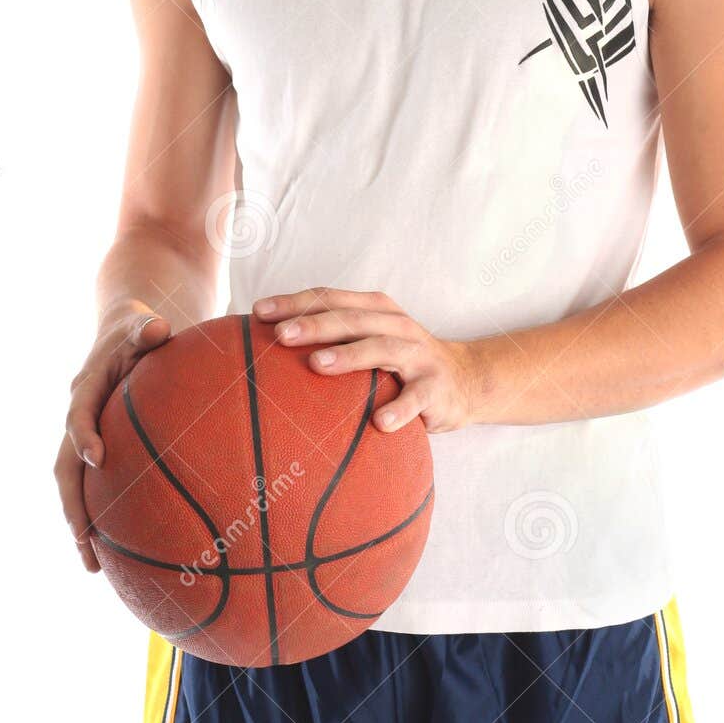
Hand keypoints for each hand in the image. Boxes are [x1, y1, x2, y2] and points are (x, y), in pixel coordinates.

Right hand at [53, 302, 171, 570]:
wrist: (126, 331)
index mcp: (86, 388)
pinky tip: (123, 552)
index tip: (96, 460)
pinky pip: (96, 488)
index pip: (78, 415)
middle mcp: (78, 418)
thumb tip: (160, 328)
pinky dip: (102, 517)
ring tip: (95, 568)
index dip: (83, 437)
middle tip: (84, 542)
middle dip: (72, 506)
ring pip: (74, 487)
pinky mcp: (99, 449)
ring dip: (80, 525)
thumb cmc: (139, 328)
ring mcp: (85, 437)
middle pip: (64, 468)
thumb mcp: (143, 322)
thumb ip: (148, 328)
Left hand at [252, 288, 478, 433]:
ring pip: (381, 349)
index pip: (331, 299)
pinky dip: (399, 409)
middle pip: (352, 319)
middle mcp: (397, 326)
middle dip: (315, 324)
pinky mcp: (435, 389)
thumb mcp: (371, 339)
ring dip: (349, 356)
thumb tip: (266, 343)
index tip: (258, 313)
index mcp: (377, 310)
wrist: (465, 380)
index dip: (295, 302)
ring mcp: (418, 356)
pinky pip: (416, 399)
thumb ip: (332, 337)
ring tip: (316, 365)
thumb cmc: (401, 361)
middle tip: (280, 335)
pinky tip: (378, 423)